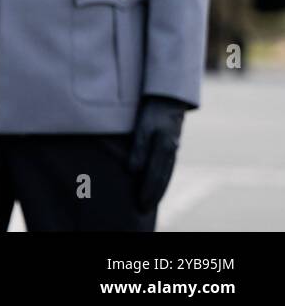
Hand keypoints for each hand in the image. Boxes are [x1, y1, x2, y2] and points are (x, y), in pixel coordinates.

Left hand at [129, 95, 187, 210]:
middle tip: (143, 209)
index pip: (154, 174)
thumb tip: (132, 171)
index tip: (140, 204)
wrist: (169, 96)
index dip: (147, 190)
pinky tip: (157, 186)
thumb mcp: (143, 126)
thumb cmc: (152, 109)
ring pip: (166, 174)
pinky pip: (167, 167)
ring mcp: (173, 148)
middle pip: (161, 178)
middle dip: (152, 195)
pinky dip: (162, 179)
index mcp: (164, 146)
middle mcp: (171, 150)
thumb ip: (138, 148)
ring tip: (149, 203)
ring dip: (158, 189)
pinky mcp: (172, 145)